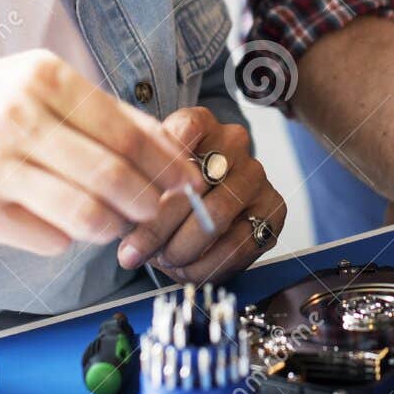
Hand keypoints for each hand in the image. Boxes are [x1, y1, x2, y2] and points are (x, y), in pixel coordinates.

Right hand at [0, 50, 195, 255]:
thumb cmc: (9, 106)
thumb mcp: (57, 89)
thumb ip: (118, 115)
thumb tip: (178, 152)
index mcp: (44, 78)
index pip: (125, 134)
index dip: (165, 164)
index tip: (188, 182)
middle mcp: (14, 117)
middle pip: (109, 175)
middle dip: (148, 200)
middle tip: (159, 210)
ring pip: (83, 214)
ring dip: (114, 227)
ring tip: (119, 224)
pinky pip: (48, 240)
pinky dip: (70, 240)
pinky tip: (69, 228)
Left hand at [116, 106, 285, 283]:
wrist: (203, 206)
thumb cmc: (168, 192)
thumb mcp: (146, 182)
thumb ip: (134, 191)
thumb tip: (119, 217)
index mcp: (200, 123)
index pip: (180, 136)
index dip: (153, 175)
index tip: (130, 207)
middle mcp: (233, 143)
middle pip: (194, 185)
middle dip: (158, 227)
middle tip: (134, 252)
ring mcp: (256, 175)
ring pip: (216, 217)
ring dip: (183, 248)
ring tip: (164, 260)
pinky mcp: (273, 209)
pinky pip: (238, 245)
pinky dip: (207, 265)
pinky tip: (188, 270)